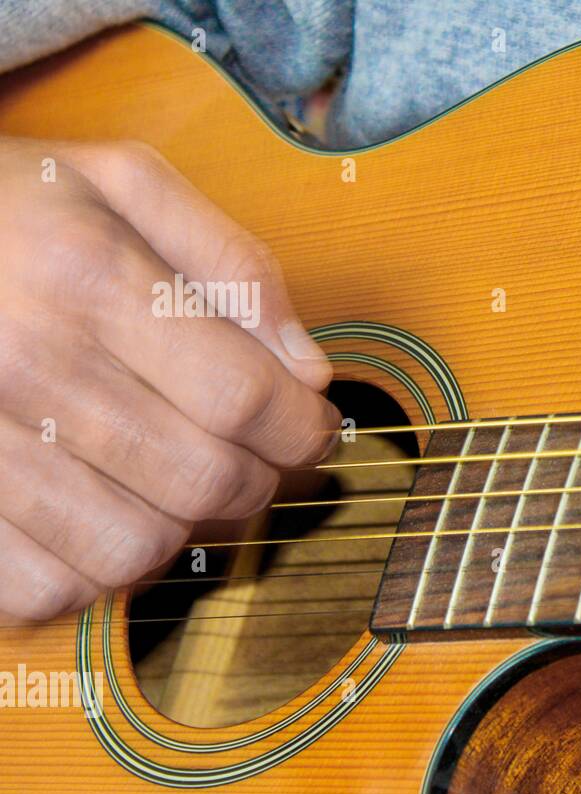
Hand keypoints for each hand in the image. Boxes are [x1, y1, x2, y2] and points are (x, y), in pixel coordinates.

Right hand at [0, 136, 340, 621]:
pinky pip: (47, 587)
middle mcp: (25, 361)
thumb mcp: (116, 181)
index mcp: (82, 272)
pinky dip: (94, 573)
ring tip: (173, 483)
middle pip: (203, 480)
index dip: (303, 427)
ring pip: (136, 548)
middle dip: (257, 481)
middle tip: (255, 460)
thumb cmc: (0, 211)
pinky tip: (99, 517)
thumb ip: (230, 260)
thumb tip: (307, 367)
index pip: (243, 395)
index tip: (312, 427)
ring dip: (181, 531)